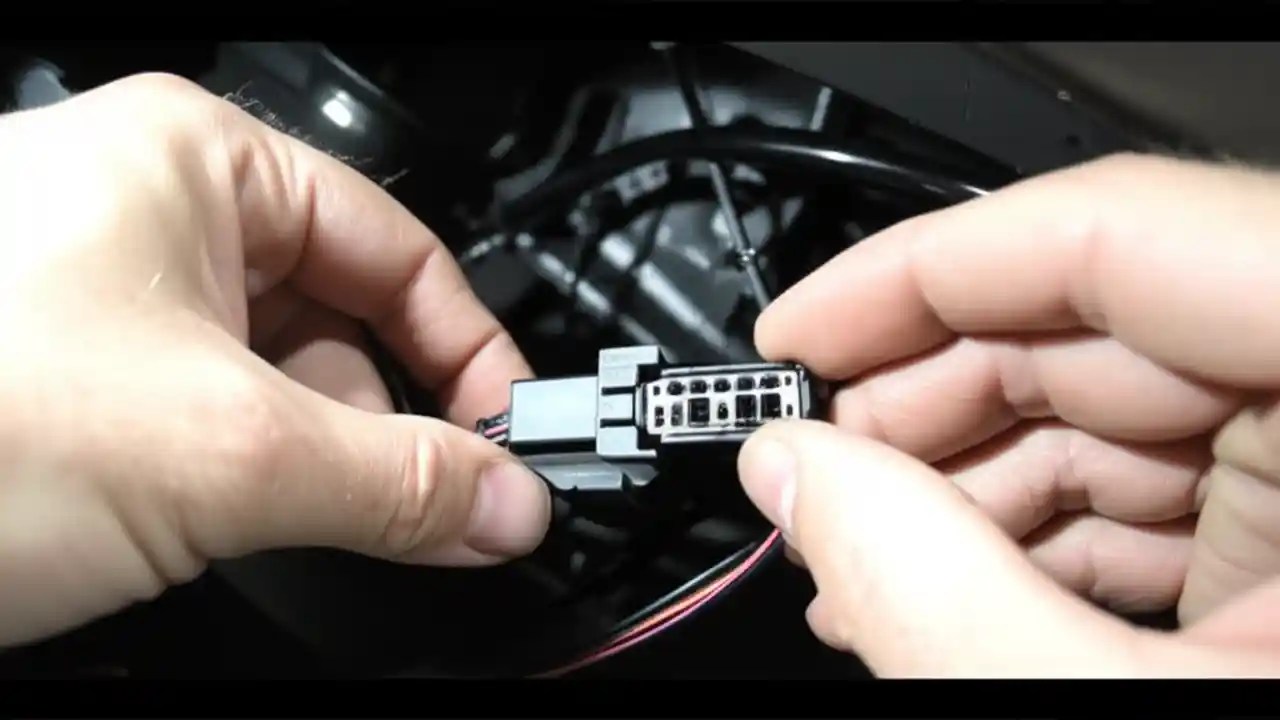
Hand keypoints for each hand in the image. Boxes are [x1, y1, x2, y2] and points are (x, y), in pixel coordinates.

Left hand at [0, 74, 549, 646]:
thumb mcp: (226, 452)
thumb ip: (397, 480)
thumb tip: (503, 502)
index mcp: (196, 167)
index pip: (400, 247)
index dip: (471, 349)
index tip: (509, 439)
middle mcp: (150, 222)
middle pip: (341, 322)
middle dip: (389, 424)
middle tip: (439, 510)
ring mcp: (106, 307)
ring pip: (272, 386)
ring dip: (313, 467)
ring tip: (310, 525)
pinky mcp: (75, 388)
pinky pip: (208, 426)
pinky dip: (249, 485)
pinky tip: (234, 530)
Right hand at [738, 153, 1279, 675]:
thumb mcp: (1103, 706)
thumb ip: (936, 591)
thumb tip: (796, 475)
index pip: (1117, 236)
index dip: (920, 273)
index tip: (799, 329)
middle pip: (1105, 328)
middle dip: (926, 392)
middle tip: (809, 450)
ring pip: (1123, 415)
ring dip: (965, 479)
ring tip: (856, 538)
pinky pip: (1163, 493)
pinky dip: (1038, 534)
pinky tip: (943, 579)